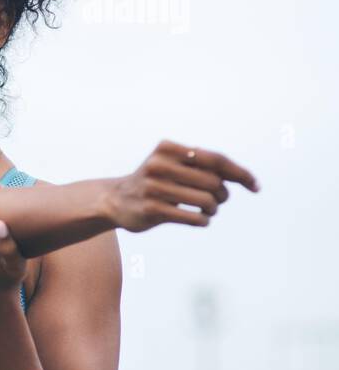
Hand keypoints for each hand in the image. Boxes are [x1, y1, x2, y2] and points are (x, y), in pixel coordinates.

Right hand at [109, 140, 258, 232]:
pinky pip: (194, 218)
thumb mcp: (176, 165)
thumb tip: (248, 179)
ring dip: (214, 209)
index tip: (256, 187)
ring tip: (209, 210)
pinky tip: (201, 220)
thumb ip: (206, 167)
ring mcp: (154, 187)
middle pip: (213, 181)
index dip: (240, 173)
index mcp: (168, 148)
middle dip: (223, 194)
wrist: (115, 199)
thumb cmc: (157, 181)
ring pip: (206, 200)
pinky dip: (204, 221)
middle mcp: (159, 165)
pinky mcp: (152, 209)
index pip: (216, 159)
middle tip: (218, 199)